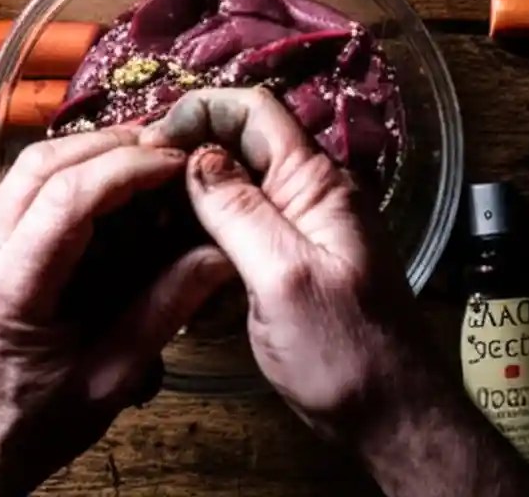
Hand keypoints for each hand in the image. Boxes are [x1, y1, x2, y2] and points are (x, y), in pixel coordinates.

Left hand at [0, 127, 232, 495]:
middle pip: (43, 164)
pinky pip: (24, 190)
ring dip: (92, 153)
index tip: (175, 163)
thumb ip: (163, 311)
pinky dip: (73, 176)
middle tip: (169, 150)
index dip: (128, 169)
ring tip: (149, 162)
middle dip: (113, 146)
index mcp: (6, 294)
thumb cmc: (28, 428)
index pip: (67, 198)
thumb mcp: (109, 380)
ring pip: (30, 168)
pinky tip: (114, 189)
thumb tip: (216, 257)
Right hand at [139, 88, 429, 438]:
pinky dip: (209, 245)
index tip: (150, 144)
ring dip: (192, 208)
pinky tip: (181, 273)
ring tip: (147, 234)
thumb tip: (197, 155)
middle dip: (186, 161)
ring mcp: (305, 230)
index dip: (198, 112)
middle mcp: (312, 195)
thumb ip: (239, 211)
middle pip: (240, 147)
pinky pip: (244, 235)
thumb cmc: (347, 354)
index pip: (254, 110)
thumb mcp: (283, 277)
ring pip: (237, 193)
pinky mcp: (295, 264)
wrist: (394, 418)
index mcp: (317, 183)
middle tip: (135, 194)